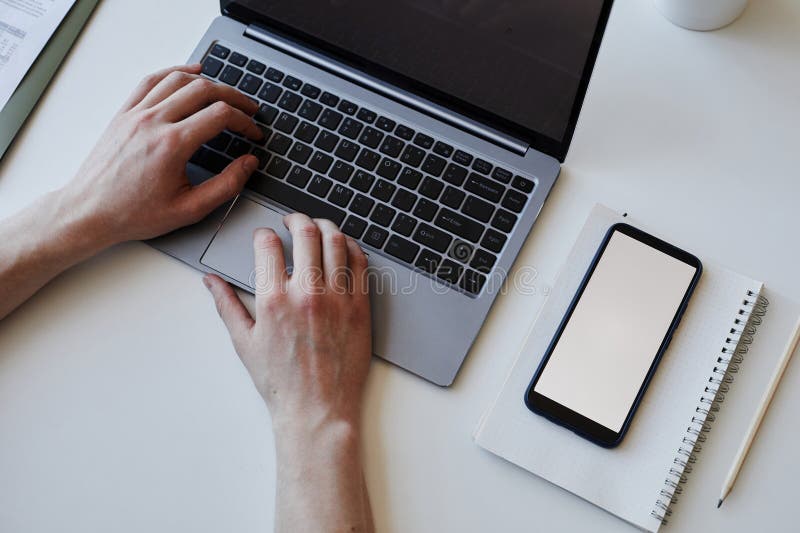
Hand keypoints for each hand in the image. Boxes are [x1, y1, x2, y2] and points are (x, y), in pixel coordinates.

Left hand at [61, 64, 263, 245]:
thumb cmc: (134, 214)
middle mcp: (153, 122)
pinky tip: (189, 72)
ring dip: (208, 81)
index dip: (244, 121)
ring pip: (178, 79)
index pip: (220, 115)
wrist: (90, 212)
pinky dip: (174, 71)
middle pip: (203, 90)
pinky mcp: (124, 114)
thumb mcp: (189, 209)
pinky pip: (151, 81)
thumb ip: (226, 186)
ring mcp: (136, 114)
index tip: (252, 133)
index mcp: (172, 145)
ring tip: (225, 93)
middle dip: (234, 96)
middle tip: (249, 109)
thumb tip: (248, 164)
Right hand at [203, 213, 372, 433]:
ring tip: (319, 228)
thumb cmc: (281, 382)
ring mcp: (338, 299)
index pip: (268, 245)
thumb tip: (210, 280)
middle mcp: (307, 294)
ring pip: (337, 241)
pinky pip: (361, 264)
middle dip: (296, 218)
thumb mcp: (244, 343)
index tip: (264, 236)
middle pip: (306, 233)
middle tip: (292, 220)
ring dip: (326, 226)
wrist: (317, 410)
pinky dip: (352, 248)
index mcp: (274, 301)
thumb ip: (226, 305)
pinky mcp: (360, 308)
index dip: (263, 233)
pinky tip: (344, 248)